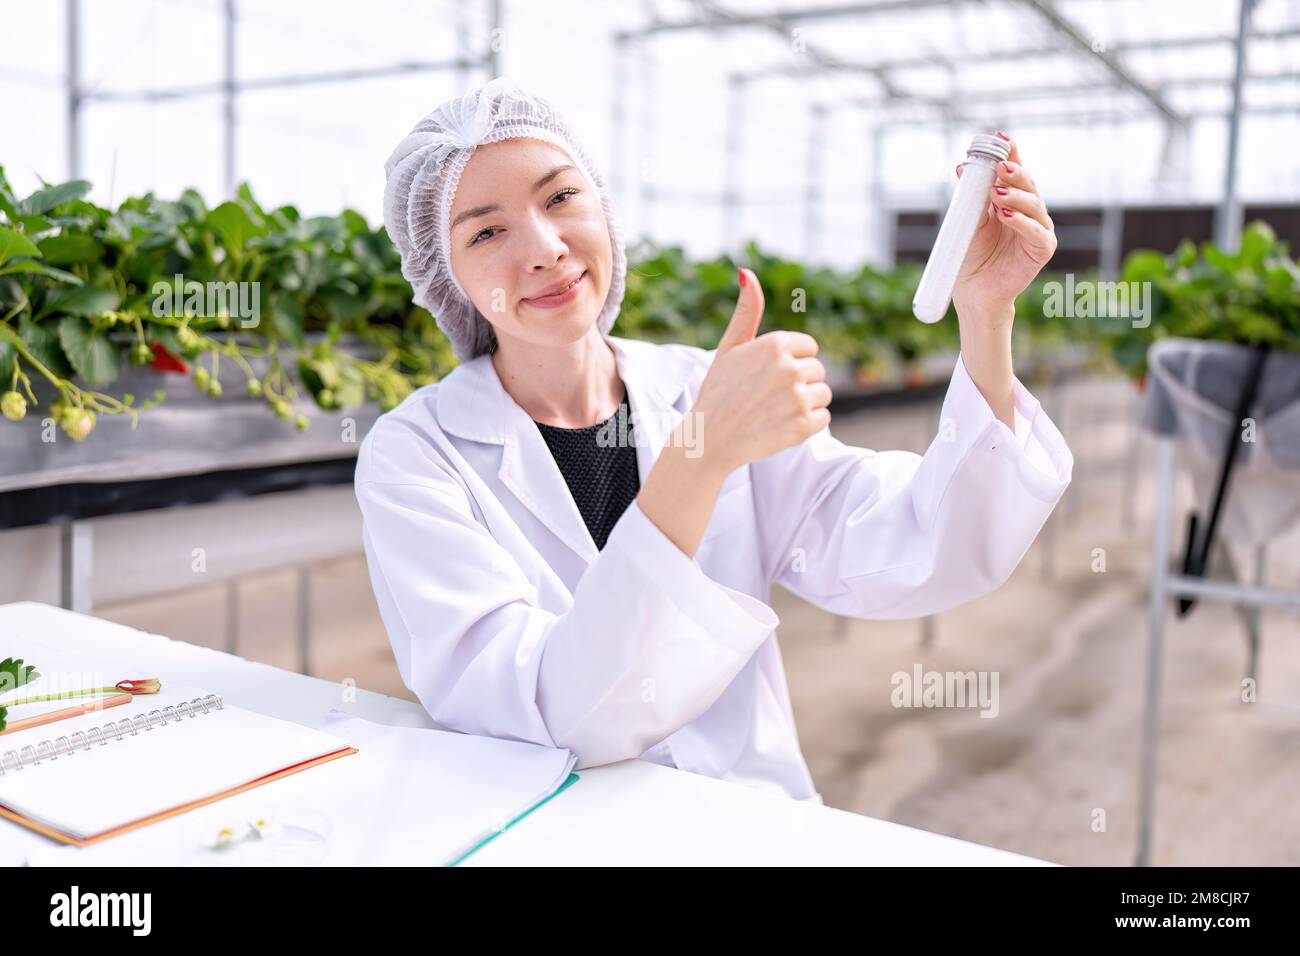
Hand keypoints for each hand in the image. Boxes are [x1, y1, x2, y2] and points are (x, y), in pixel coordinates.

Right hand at [692, 267, 830, 473]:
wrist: (708, 440)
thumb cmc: (718, 391)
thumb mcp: (729, 347)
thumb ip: (746, 311)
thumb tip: (747, 272)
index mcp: (775, 344)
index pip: (808, 347)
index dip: (790, 362)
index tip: (767, 376)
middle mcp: (789, 368)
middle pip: (817, 370)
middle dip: (798, 382)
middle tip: (767, 396)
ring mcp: (798, 398)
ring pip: (823, 394)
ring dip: (804, 403)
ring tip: (774, 410)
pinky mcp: (803, 426)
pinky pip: (824, 417)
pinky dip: (807, 424)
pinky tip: (781, 425)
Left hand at [952, 131, 1056, 326]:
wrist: (973, 291)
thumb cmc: (971, 256)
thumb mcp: (968, 222)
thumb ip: (970, 198)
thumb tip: (962, 168)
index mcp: (1011, 200)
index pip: (1014, 172)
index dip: (1011, 153)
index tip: (1000, 137)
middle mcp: (1029, 211)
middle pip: (1028, 185)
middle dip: (1015, 173)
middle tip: (1000, 165)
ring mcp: (1038, 229)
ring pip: (1034, 205)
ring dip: (1015, 196)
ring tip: (996, 192)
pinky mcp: (1042, 250)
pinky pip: (1036, 233)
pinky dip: (1022, 223)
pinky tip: (1006, 216)